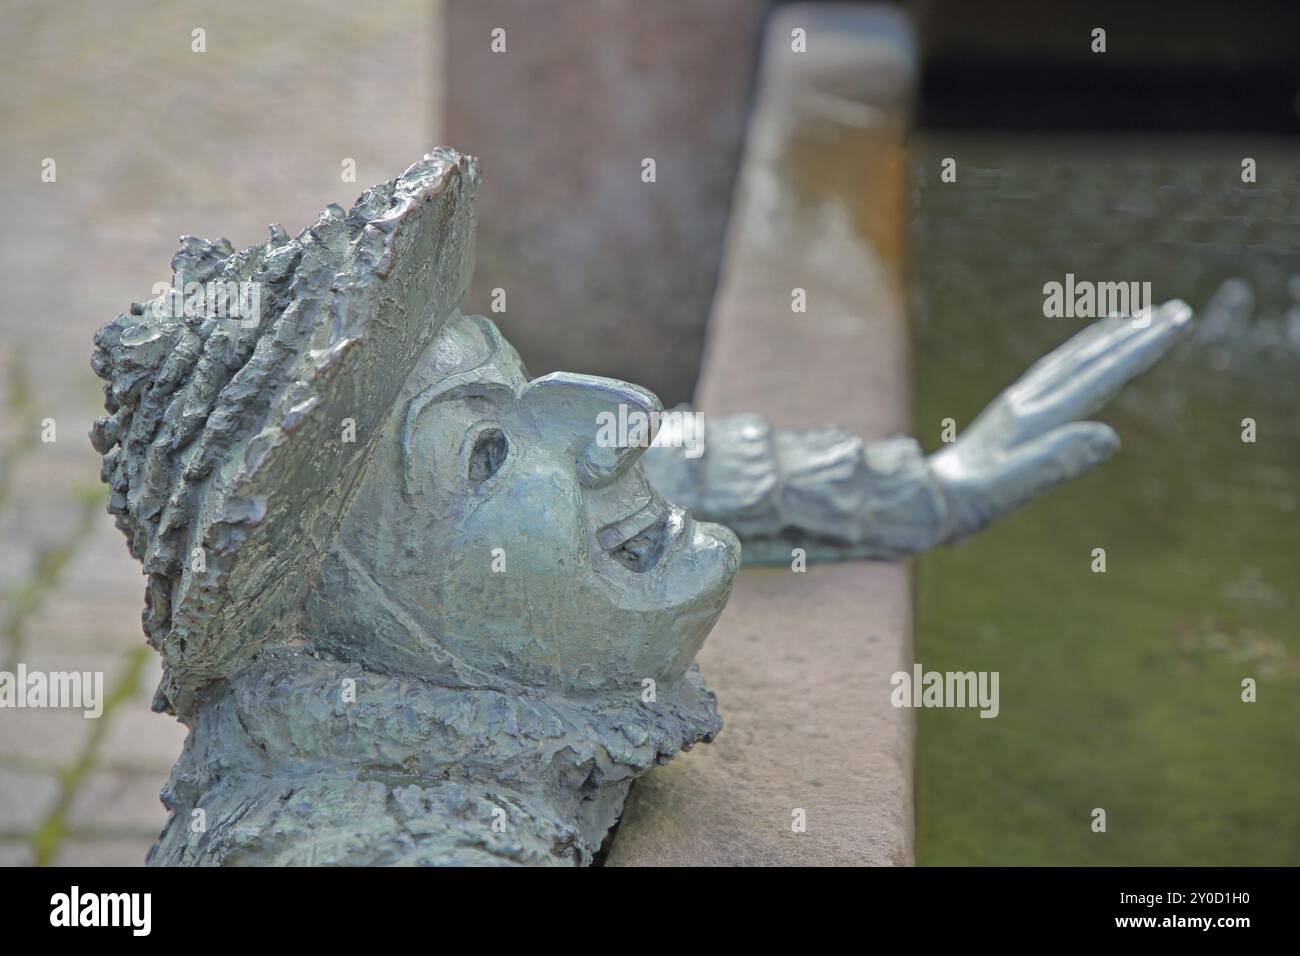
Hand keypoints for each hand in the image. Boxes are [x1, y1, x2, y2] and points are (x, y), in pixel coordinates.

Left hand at [930, 301, 1191, 540]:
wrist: (922, 500)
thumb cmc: (966, 503)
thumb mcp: (1011, 489)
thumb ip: (1056, 461)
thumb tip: (1108, 435)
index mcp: (1035, 418)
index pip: (1099, 375)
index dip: (1140, 349)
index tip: (1176, 322)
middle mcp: (1026, 402)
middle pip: (1089, 359)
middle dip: (1135, 335)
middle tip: (1177, 310)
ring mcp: (1016, 406)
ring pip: (1069, 361)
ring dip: (1107, 338)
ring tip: (1140, 317)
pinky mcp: (1008, 415)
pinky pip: (1052, 374)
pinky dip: (1076, 356)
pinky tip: (1084, 357)